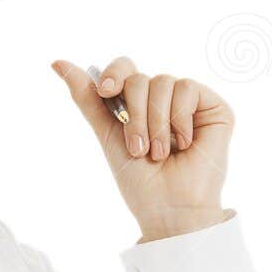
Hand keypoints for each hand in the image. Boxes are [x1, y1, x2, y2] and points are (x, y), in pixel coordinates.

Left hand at [51, 56, 232, 241]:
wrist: (170, 209)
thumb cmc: (140, 182)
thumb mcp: (108, 135)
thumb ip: (87, 99)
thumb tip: (57, 62)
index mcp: (140, 105)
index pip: (125, 69)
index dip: (114, 73)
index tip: (105, 92)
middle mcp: (165, 100)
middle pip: (140, 78)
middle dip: (134, 116)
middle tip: (139, 149)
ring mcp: (190, 103)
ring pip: (163, 81)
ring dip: (156, 122)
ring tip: (160, 153)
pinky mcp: (214, 108)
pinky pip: (187, 88)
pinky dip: (179, 118)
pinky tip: (184, 143)